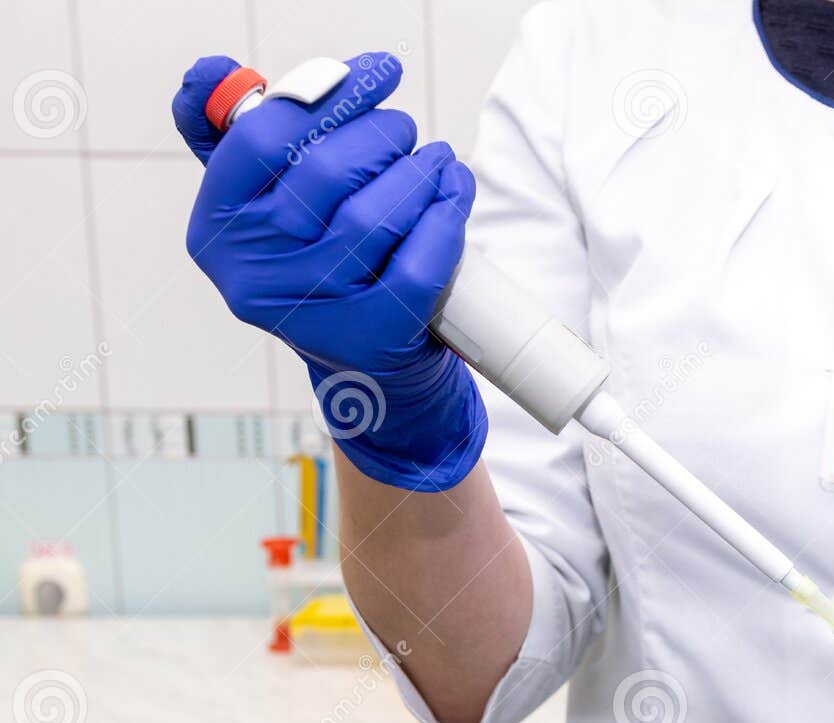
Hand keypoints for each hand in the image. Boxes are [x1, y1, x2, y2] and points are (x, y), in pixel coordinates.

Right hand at [172, 54, 484, 491]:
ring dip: (419, 171)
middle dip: (381, 134)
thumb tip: (212, 69)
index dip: (324, 94)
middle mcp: (256, 274)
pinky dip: (446, 216)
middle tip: (407, 129)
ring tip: (436, 161)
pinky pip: (419, 262)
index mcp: (218, 230)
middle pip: (324, 170)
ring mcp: (314, 311)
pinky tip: (454, 193)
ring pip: (375, 214)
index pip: (260, 138)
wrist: (369, 373)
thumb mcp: (267, 209)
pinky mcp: (373, 338)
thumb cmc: (322, 269)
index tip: (373, 74)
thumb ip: (237, 137)